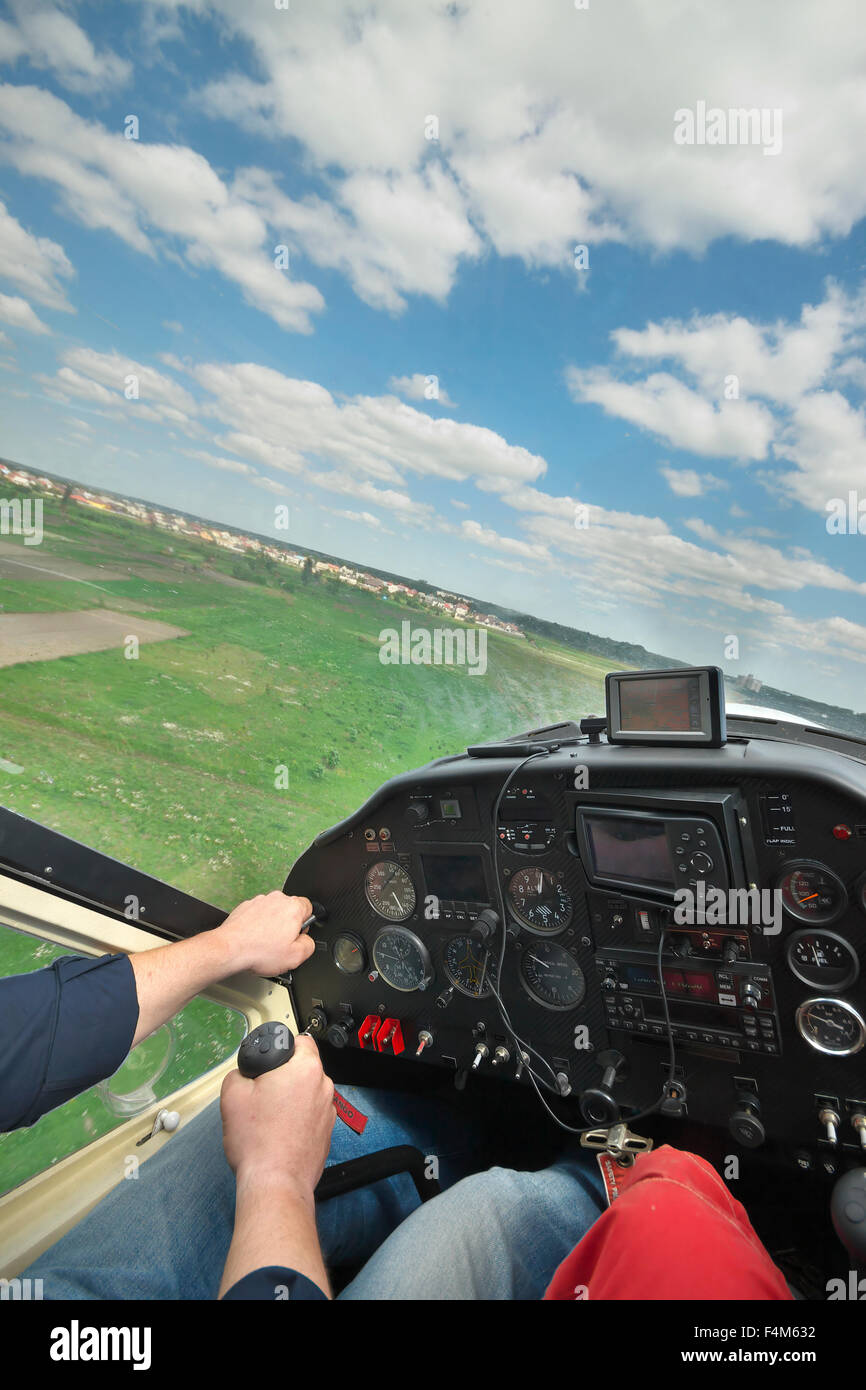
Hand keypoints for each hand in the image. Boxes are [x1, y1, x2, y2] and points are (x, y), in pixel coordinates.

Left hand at [218, 890, 314, 975]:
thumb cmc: (259, 951)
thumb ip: (310, 945)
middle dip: (287, 925)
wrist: (230, 949)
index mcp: (293, 907)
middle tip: (280, 943)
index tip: (297, 935)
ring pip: (273, 912)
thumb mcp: (296, 957)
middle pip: (290, 910)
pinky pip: (258, 914)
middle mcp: (276, 899)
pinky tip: (254, 940)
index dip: (305, 924)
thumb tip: (307, 941)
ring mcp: (259, 901)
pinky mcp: (245, 906)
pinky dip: (257, 925)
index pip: (309, 907)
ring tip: (264, 943)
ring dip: (272, 925)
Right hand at [220, 1035, 334, 1195]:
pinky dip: (297, 1120)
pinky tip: (278, 1133)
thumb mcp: (232, 1095)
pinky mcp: (327, 1134)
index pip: (301, 1041)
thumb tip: (244, 1075)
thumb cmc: (258, 1142)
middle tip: (262, 1093)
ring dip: (291, 1099)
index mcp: (306, 1069)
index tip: (270, 1061)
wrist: (275, 1183)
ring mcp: (329, 1112)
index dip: (282, 1048)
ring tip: (268, 1118)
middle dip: (284, 1076)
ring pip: (307, 1094)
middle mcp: (323, 1088)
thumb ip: (239, 1073)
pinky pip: (310, 1116)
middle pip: (304, 1069)